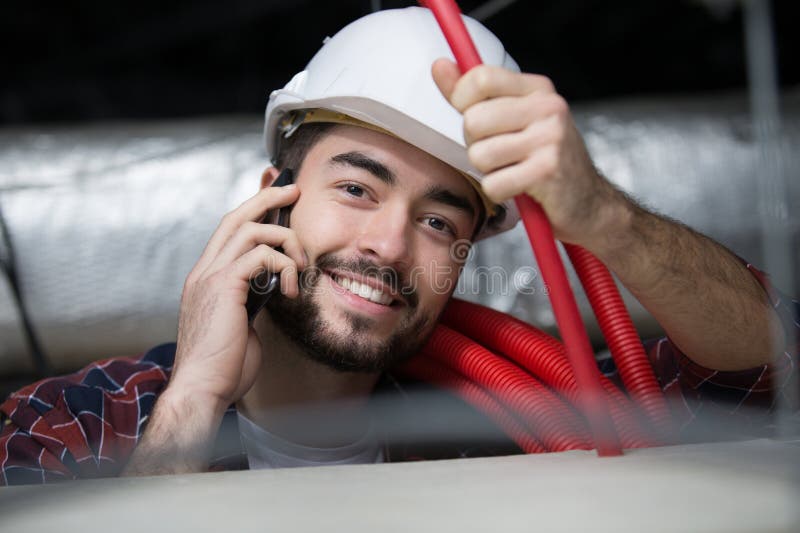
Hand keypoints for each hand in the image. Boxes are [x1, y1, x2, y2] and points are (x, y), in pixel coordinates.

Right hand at [169, 182, 307, 409]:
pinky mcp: (224, 288)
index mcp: (206, 279)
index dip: (253, 210)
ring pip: (251, 230)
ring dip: (286, 240)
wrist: (203, 389)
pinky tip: (292, 290)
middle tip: (294, 190)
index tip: (278, 200)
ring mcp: (210, 278)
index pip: (228, 231)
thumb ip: (250, 302)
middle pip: (235, 216)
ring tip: (302, 267)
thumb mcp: (241, 325)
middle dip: (267, 198)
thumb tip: (271, 291)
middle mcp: (204, 272)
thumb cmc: (223, 367)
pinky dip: (284, 266)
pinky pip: (260, 256)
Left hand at [431, 59, 626, 248]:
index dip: (462, 102)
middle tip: (501, 155)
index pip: (479, 79)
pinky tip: (520, 188)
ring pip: (480, 156)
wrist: (589, 202)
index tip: (475, 118)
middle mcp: (547, 107)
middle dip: (476, 145)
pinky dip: (500, 193)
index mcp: (537, 89)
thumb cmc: (544, 160)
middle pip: (473, 121)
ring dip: (488, 172)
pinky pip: (493, 184)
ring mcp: (550, 138)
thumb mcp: (512, 119)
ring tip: (512, 171)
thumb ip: (472, 95)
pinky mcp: (547, 171)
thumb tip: (439, 67)